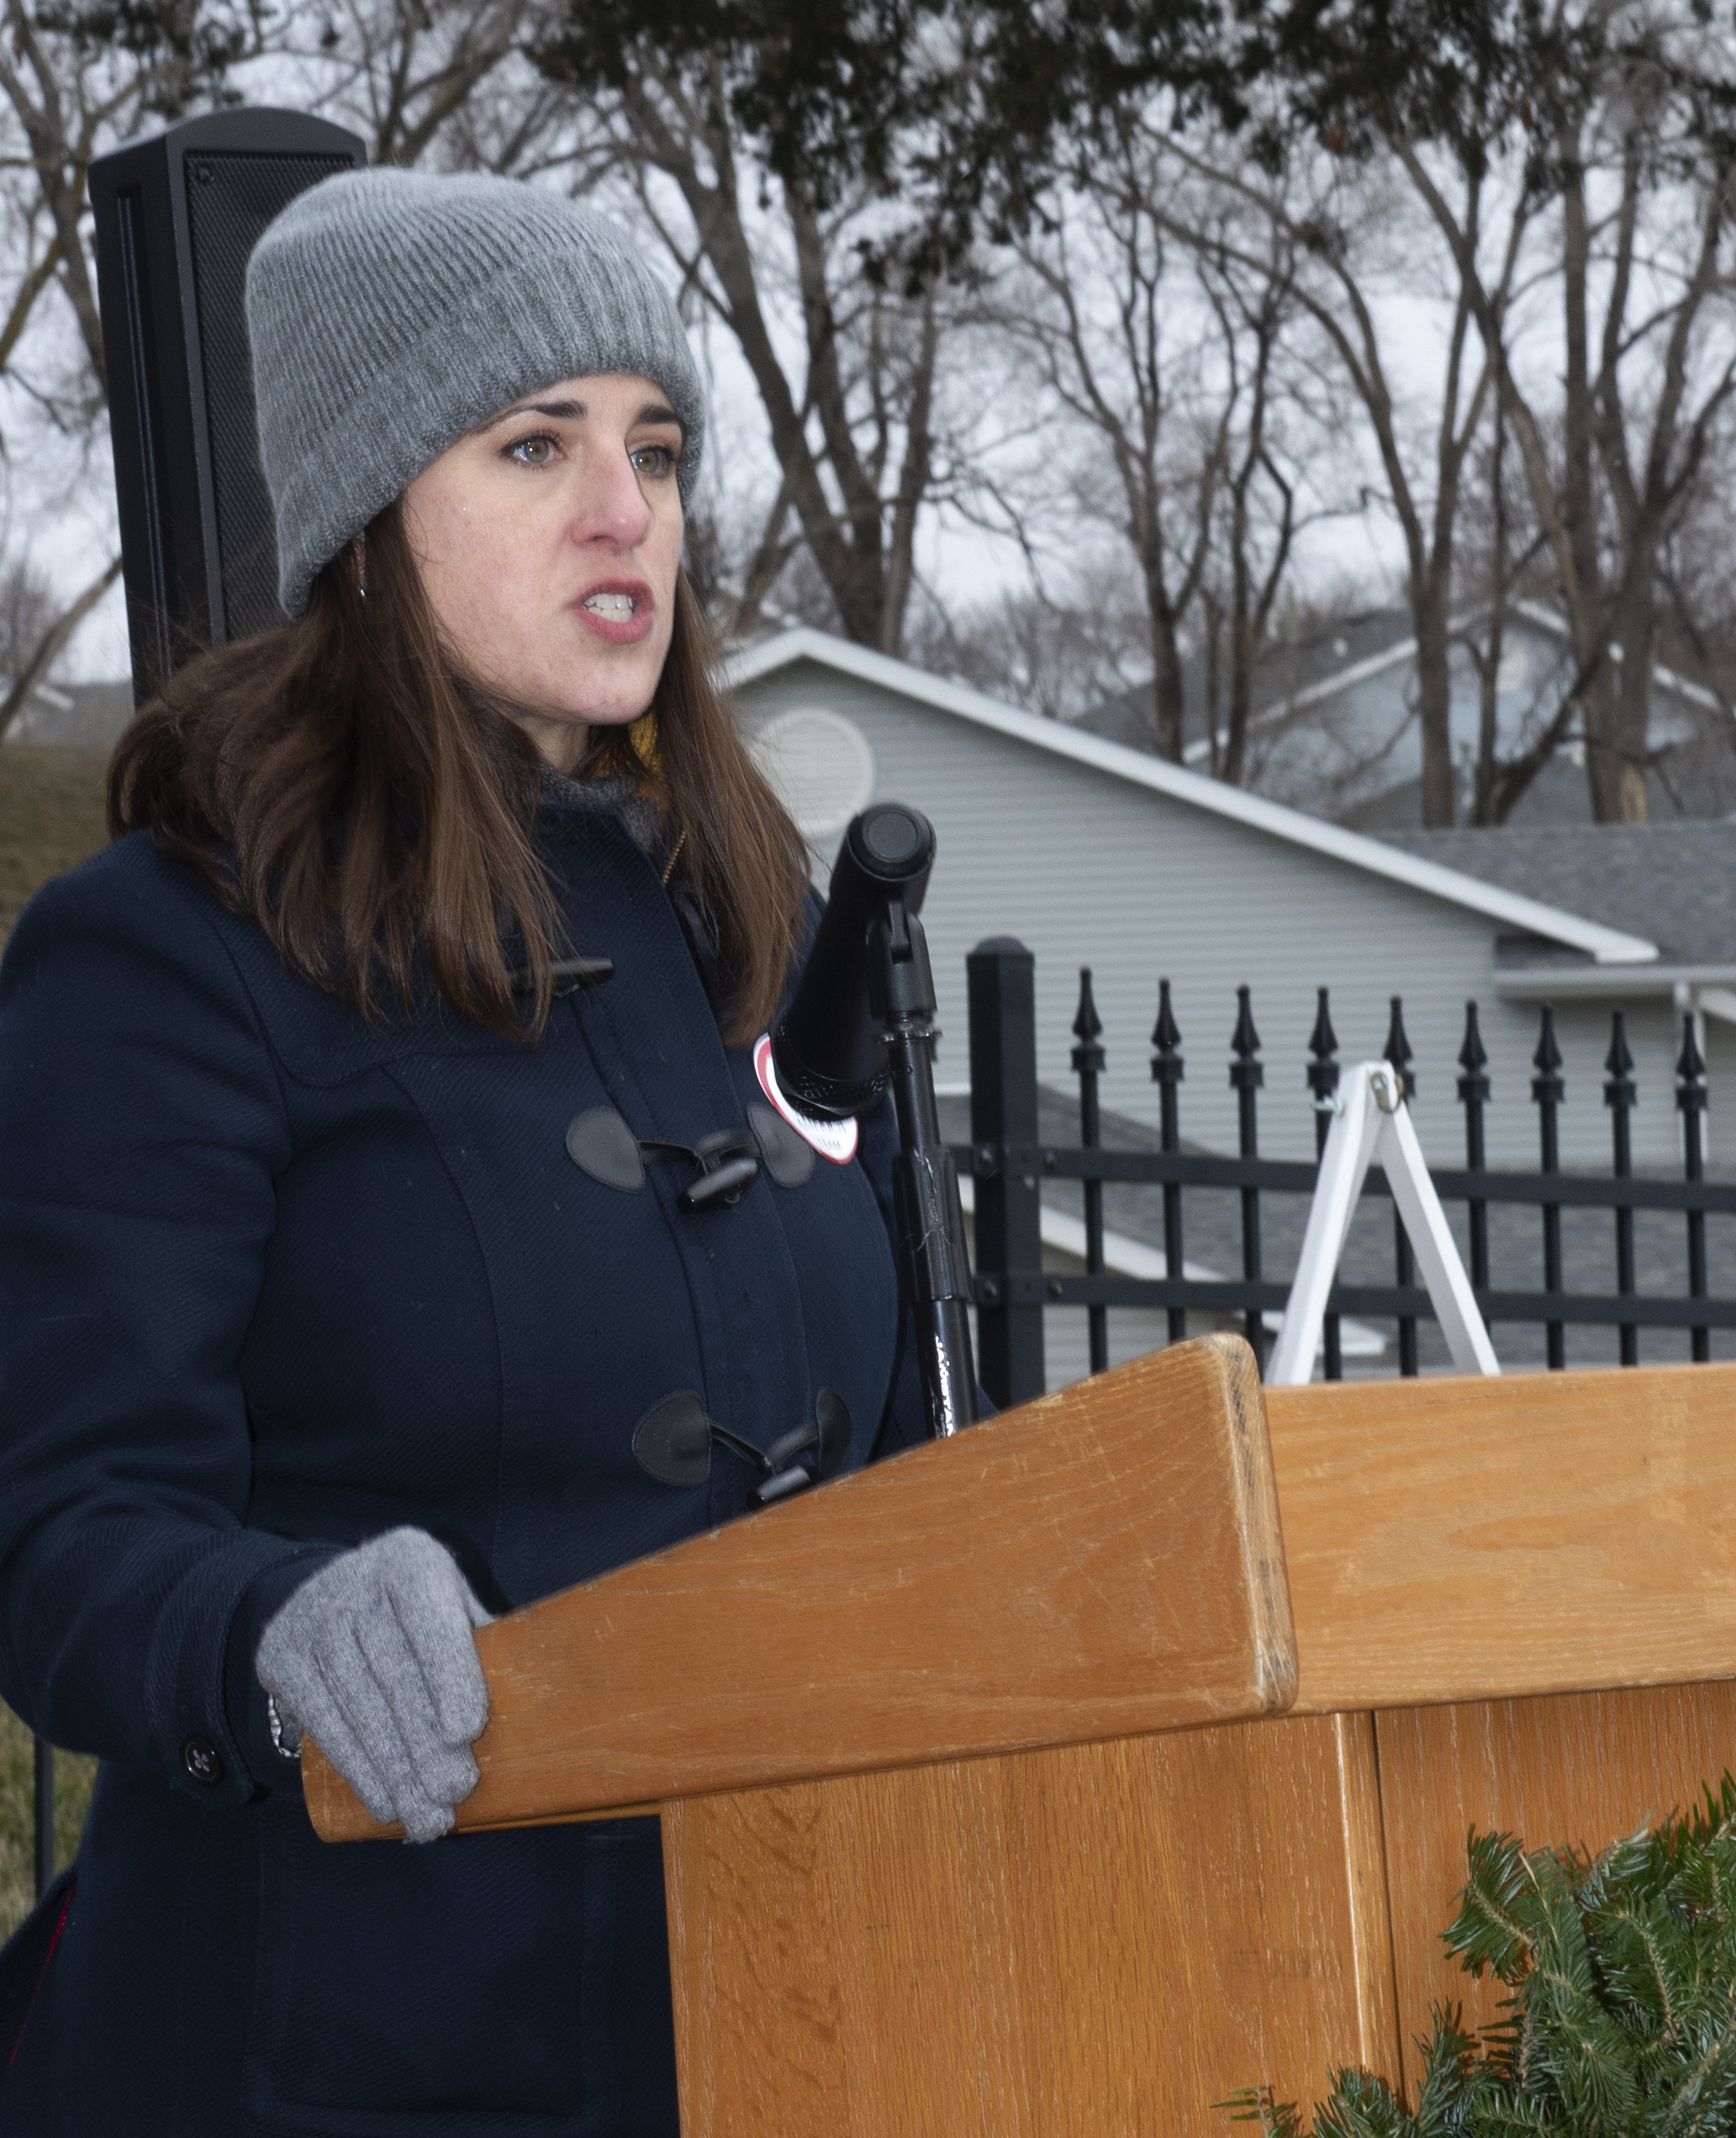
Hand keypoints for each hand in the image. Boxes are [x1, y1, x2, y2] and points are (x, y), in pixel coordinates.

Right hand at [256, 1527, 492, 1842]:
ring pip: (359, 1708)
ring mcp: (311, 1619)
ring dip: (396, 1772)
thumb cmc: (413, 1611)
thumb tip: (536, 1707)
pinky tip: (386, 1804)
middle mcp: (355, 1582)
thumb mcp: (448, 1603)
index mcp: (410, 1560)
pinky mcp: (279, 1657)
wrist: (318, 1591)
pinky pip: (323, 1724)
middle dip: (425, 1742)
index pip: (430, 1621)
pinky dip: (359, 1770)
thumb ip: (483, 1642)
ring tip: (429, 1818)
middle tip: (456, 1793)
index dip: (449, 1676)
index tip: (467, 1732)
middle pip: (394, 1674)